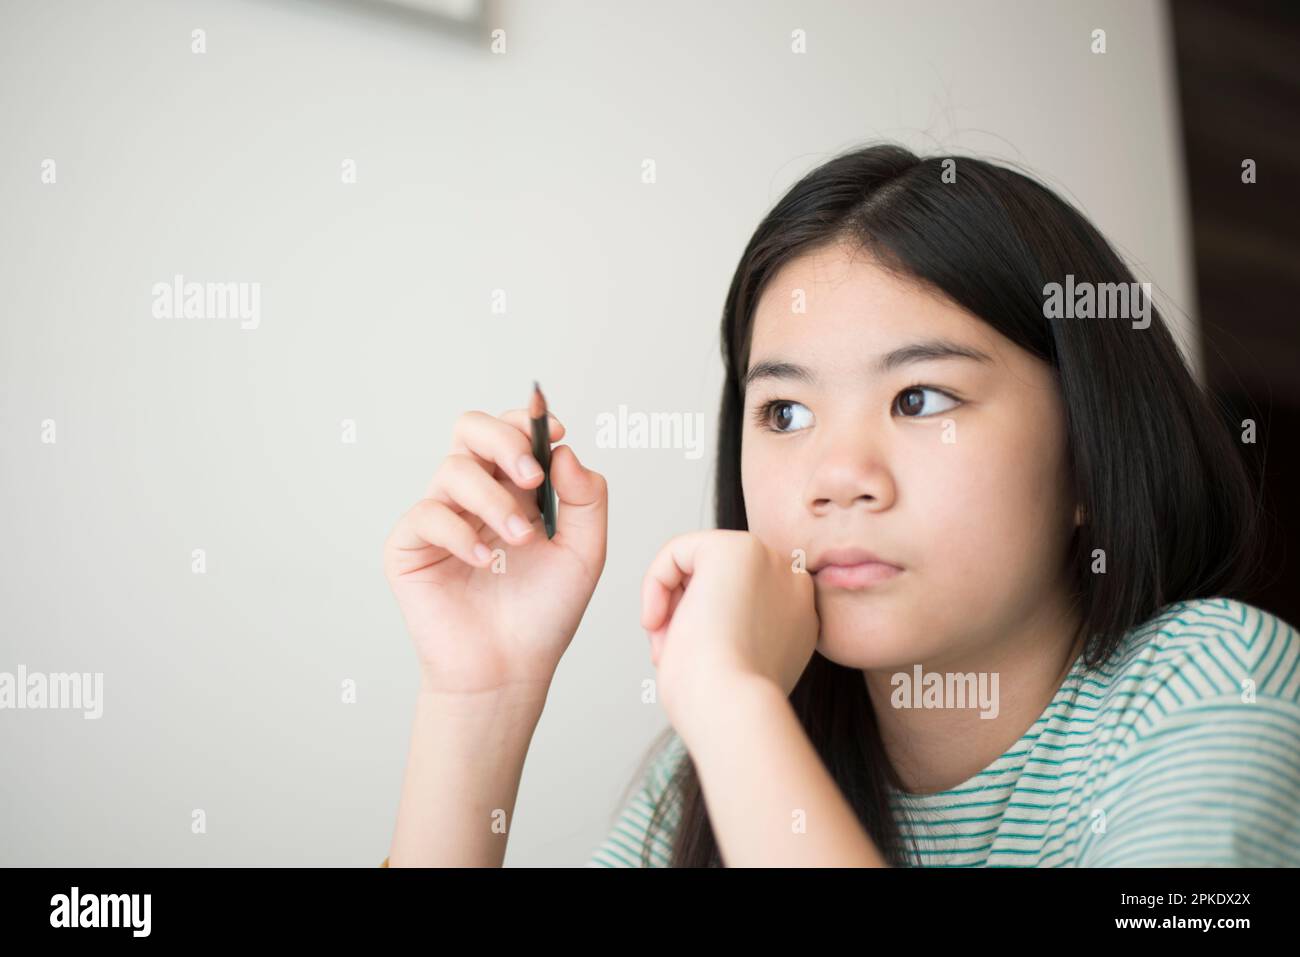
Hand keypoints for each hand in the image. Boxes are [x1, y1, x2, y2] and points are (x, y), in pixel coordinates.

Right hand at [383, 408, 607, 698]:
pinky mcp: (409, 546)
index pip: (510, 432)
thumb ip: (586, 499)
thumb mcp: (585, 553)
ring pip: (453, 470)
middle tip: (531, 475)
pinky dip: (460, 532)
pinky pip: (427, 514)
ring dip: (493, 499)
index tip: (553, 429)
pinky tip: (485, 561)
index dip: (527, 420)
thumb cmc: (544, 614)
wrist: (509, 670)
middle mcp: (475, 495)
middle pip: (471, 430)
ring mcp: (440, 517)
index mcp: (514, 489)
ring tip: (521, 538)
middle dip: (503, 440)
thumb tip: (564, 451)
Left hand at [639, 530, 818, 740]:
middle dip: (686, 613)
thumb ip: (735, 634)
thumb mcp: (738, 666)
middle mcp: (792, 583)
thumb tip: (704, 617)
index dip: (707, 631)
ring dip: (672, 604)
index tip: (696, 665)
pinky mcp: (734, 549)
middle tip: (670, 654)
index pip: (740, 603)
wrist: (734, 712)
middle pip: (720, 580)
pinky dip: (656, 583)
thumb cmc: (724, 706)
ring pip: (698, 563)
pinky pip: (678, 551)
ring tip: (665, 647)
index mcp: (798, 617)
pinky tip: (655, 622)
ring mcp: (769, 561)